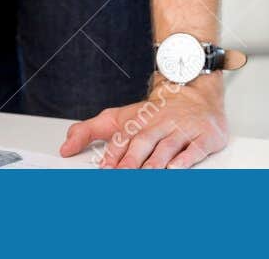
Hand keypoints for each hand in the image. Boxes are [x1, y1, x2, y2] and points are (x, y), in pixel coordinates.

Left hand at [59, 74, 227, 168]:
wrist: (194, 92)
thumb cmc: (155, 113)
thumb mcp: (120, 117)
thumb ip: (90, 131)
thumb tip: (65, 147)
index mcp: (138, 122)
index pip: (123, 138)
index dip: (112, 154)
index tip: (103, 169)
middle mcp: (159, 125)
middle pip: (143, 142)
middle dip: (132, 160)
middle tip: (122, 175)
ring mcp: (182, 130)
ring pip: (167, 146)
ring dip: (156, 161)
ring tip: (147, 174)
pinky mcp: (204, 136)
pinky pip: (195, 148)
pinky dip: (186, 158)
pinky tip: (176, 168)